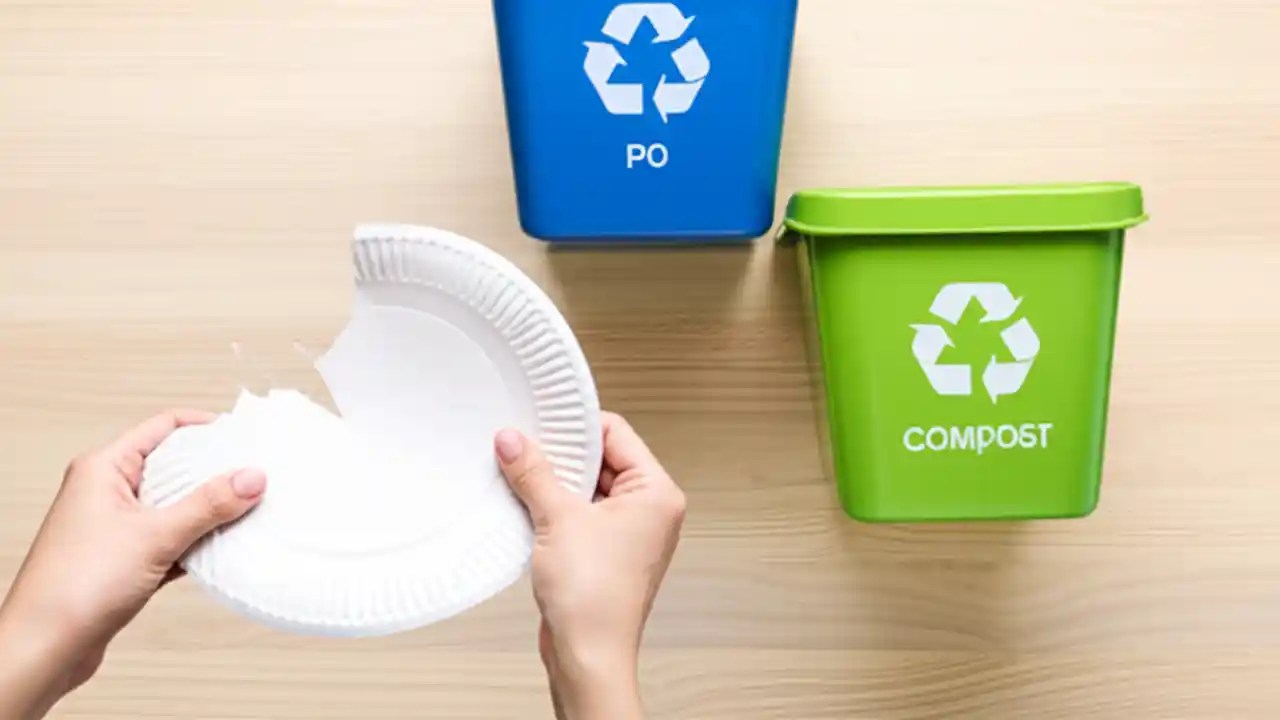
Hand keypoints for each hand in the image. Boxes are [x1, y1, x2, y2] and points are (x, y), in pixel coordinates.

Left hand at [0, 410, 266, 719]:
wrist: (44, 649)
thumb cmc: (75, 587)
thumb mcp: (155, 536)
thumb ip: (208, 505)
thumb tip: (251, 478)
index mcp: (103, 469)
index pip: (163, 428)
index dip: (205, 428)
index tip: (243, 437)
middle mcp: (106, 492)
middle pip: (173, 466)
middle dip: (214, 472)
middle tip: (255, 475)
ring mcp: (115, 526)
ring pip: (174, 505)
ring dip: (208, 511)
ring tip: (248, 512)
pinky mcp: (125, 559)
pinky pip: (171, 538)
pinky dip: (196, 542)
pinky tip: (223, 549)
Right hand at [495, 412, 684, 719]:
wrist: (588, 655)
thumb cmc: (594, 597)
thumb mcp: (557, 518)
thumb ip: (534, 473)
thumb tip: (513, 440)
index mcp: (657, 492)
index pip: (617, 434)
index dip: (577, 427)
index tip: (541, 422)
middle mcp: (650, 510)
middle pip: (602, 460)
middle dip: (561, 457)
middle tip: (524, 448)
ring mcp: (630, 533)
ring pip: (588, 488)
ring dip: (555, 484)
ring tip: (522, 479)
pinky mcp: (607, 553)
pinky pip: (581, 515)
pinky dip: (555, 509)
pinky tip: (527, 506)